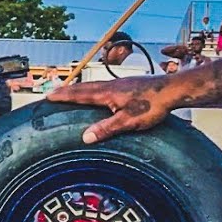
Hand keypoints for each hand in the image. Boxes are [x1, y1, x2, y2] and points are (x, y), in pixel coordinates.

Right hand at [48, 76, 181, 143]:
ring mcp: (120, 84)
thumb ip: (107, 128)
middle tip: (54, 92)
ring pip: (94, 85)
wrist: (173, 90)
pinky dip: (94, 88)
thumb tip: (85, 137)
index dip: (64, 96)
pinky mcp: (129, 85)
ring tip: (72, 91)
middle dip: (67, 90)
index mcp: (107, 94)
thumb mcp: (128, 121)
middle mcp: (110, 86)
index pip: (79, 94)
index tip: (49, 96)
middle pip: (84, 87)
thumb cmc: (153, 105)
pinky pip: (104, 86)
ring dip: (80, 88)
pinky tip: (100, 93)